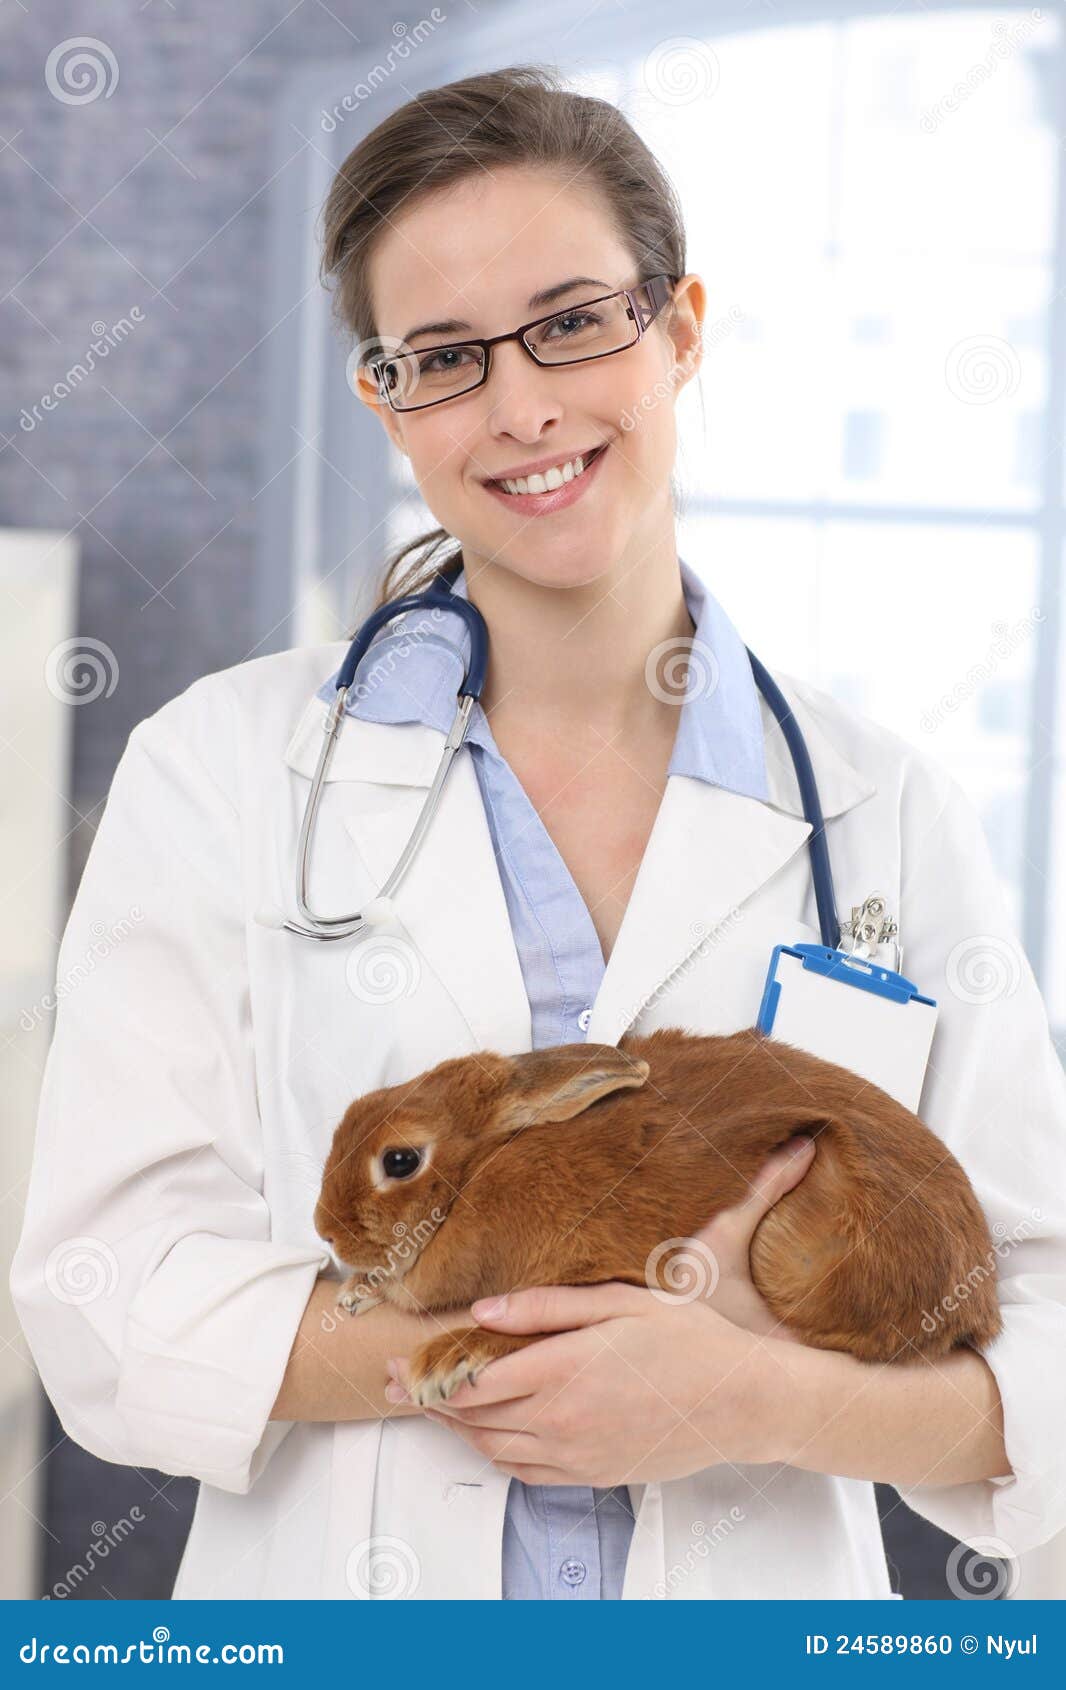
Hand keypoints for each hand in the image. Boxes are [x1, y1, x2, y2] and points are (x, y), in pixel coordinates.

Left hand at [384, 1135, 815, 1484]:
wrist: (744, 1402)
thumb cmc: (690, 1341)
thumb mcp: (619, 1301)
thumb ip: (547, 1306)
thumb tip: (486, 1309)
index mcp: (563, 1369)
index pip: (472, 1378)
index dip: (426, 1373)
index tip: (396, 1363)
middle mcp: (561, 1419)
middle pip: (472, 1416)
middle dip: (428, 1399)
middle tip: (395, 1384)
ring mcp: (576, 1454)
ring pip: (493, 1447)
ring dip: (458, 1428)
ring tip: (436, 1404)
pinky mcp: (593, 1475)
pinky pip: (526, 1471)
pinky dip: (496, 1452)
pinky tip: (490, 1432)